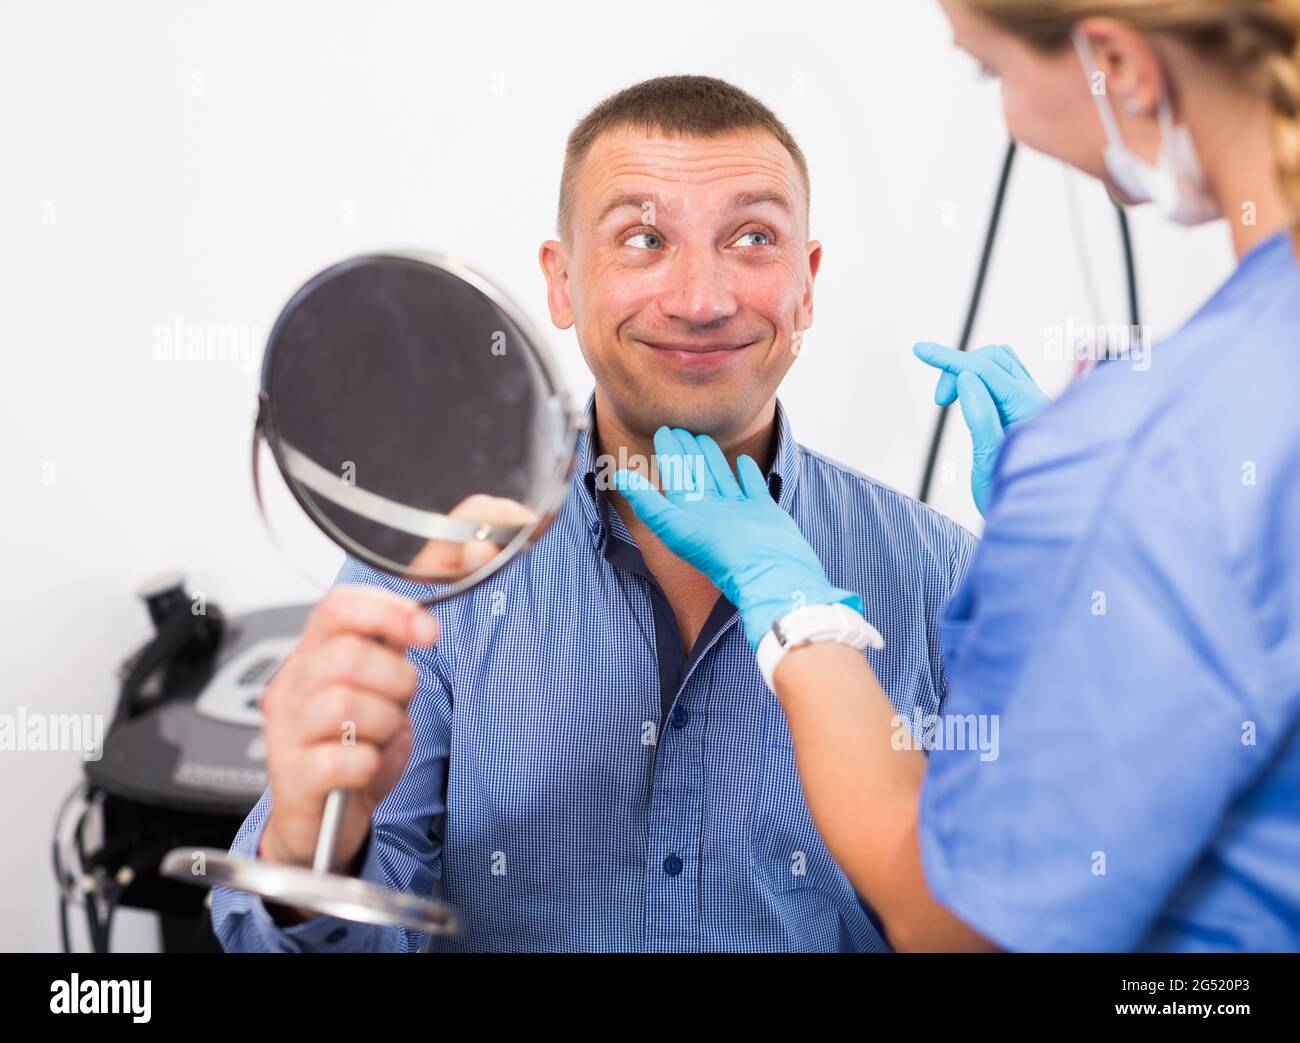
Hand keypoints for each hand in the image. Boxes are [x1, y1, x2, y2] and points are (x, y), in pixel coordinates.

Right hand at [259, 585, 438, 873]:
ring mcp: (286, 732)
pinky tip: (365, 767)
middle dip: (396, 679)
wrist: (324, 821)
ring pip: (345, 704)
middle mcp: (291, 688)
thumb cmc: (353, 751)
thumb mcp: (382, 692)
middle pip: (348, 654)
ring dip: (384, 722)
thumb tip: (426, 613)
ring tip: (380, 737)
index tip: (427, 630)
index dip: (387, 611)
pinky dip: (368, 763)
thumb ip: (396, 650)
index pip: (338, 607)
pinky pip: (342, 759)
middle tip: (399, 702)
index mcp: (312, 657)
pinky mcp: (293, 777)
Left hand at [613, 426, 862, 648]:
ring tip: (703, 438)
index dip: (668, 453)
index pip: (675, 476)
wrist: (766, 570)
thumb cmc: (719, 553)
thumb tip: (618, 475)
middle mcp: (711, 511)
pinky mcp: (763, 511)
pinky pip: (752, 487)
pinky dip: (747, 474)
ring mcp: (738, 511)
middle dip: (686, 451)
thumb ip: (646, 501)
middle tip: (679, 427)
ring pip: (721, 476)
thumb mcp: (674, 525)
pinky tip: (743, 461)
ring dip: (711, 458)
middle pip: (696, 473)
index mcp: (689, 512)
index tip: (663, 430)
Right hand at [913, 342, 1049, 513]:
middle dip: (959, 369)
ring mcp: (1029, 403)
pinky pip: (1002, 376)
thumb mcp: (989, 460)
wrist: (1028, 519)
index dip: (952, 359)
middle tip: (940, 402)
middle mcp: (1034, 400)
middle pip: (993, 359)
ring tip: (948, 399)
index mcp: (1028, 410)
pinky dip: (978, 377)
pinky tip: (964, 395)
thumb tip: (967, 377)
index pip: (987, 370)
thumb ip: (981, 417)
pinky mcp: (1020, 409)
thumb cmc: (1008, 497)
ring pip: (999, 363)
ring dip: (968, 370)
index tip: (921, 350)